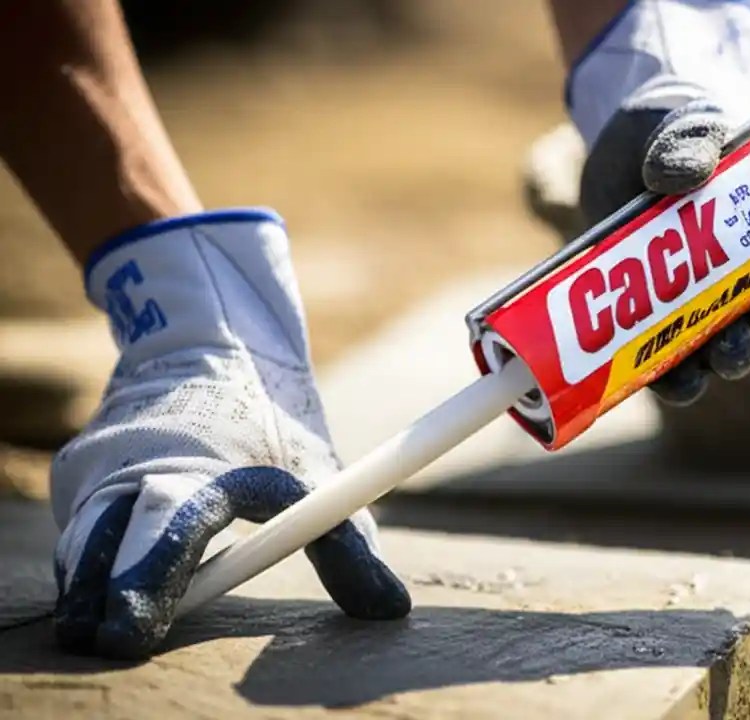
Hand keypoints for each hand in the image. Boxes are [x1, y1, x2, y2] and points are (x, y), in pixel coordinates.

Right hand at [50, 211, 409, 658]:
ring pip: (82, 546)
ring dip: (95, 583)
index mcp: (199, 464)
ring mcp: (96, 466)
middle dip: (103, 598)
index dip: (148, 584)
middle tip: (112, 638)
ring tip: (103, 618)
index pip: (168, 531)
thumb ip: (346, 545)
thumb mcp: (316, 477)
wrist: (206, 346)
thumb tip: (391, 607)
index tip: (133, 628)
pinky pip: (80, 532)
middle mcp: (135, 463)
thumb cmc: (272, 426)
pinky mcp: (78, 471)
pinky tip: (107, 572)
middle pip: (100, 547)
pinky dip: (95, 557)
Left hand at [568, 0, 749, 405]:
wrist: (631, 140)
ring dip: (703, 370)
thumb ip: (688, 141)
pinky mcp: (658, 309)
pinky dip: (654, 369)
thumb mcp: (687, 125)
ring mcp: (704, 296)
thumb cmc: (680, 127)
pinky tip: (643, 378)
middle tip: (732, 353)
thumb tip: (681, 174)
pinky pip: (663, 351)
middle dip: (749, 346)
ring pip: (713, 347)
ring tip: (688, 380)